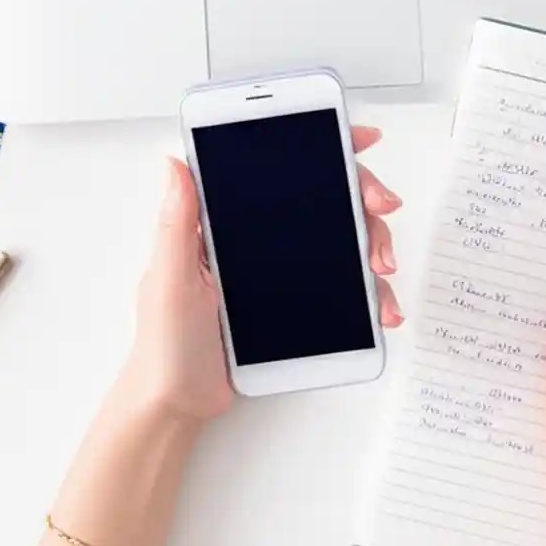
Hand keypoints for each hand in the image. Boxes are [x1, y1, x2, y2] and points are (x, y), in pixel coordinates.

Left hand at [129, 126, 404, 422]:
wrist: (179, 404)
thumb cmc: (163, 343)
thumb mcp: (167, 279)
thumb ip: (176, 224)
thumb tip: (175, 162)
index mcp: (224, 223)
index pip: (277, 170)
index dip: (320, 148)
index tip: (357, 141)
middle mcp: (258, 240)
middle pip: (324, 200)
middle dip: (362, 197)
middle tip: (381, 208)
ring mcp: (282, 272)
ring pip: (344, 242)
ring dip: (373, 246)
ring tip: (381, 269)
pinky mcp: (299, 306)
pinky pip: (345, 291)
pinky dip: (370, 295)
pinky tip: (382, 308)